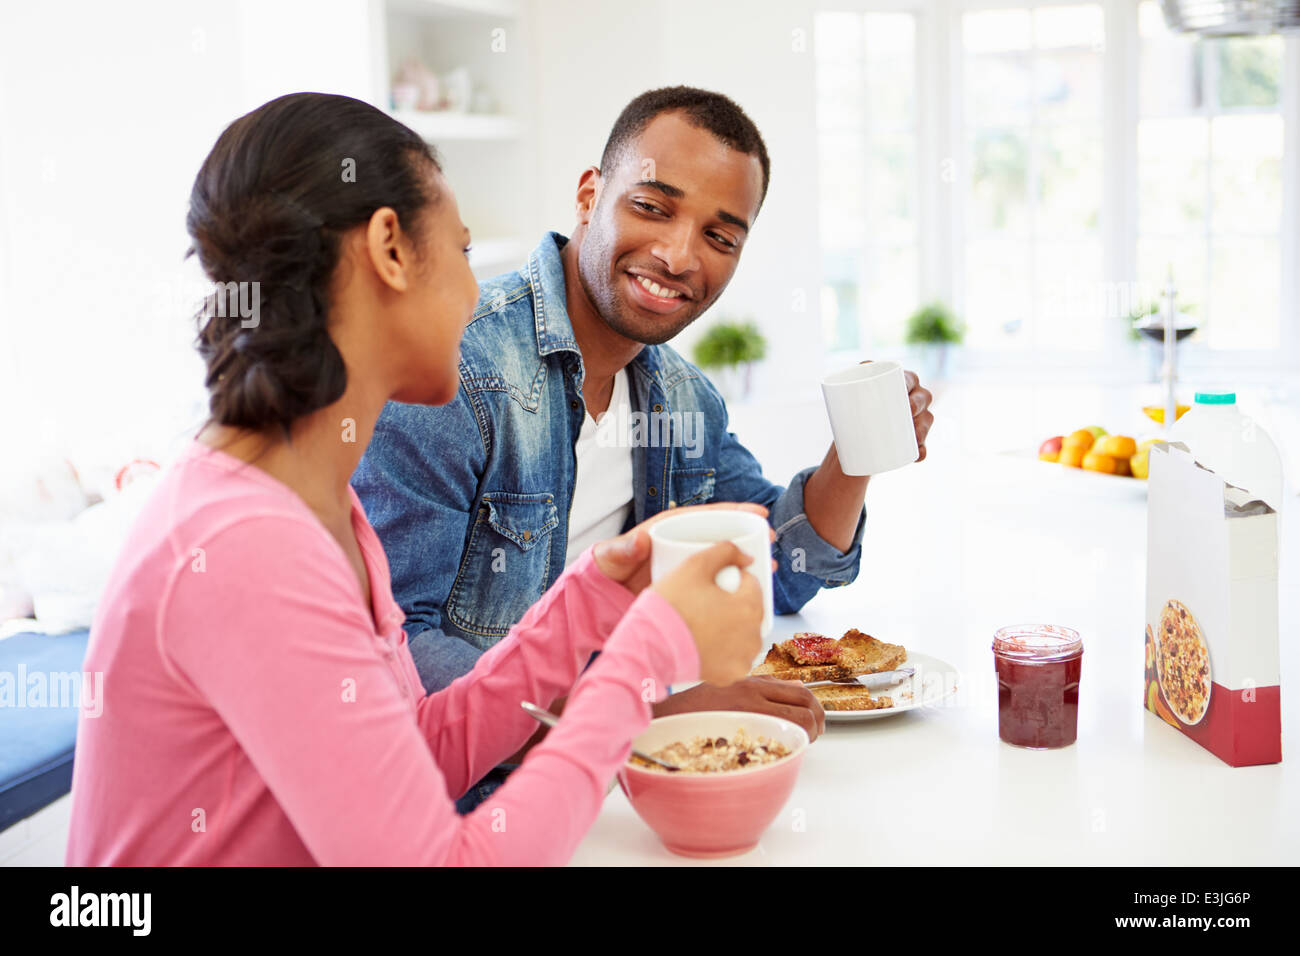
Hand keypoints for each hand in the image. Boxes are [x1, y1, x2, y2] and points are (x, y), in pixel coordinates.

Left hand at [591, 501, 770, 594]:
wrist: (604, 598)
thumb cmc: (608, 570)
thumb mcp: (611, 558)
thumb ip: (621, 549)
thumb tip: (639, 540)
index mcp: (669, 528)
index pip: (706, 516)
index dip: (734, 512)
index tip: (757, 513)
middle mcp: (683, 543)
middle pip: (722, 535)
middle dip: (749, 535)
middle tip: (771, 539)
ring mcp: (689, 564)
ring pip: (724, 558)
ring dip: (747, 560)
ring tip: (770, 567)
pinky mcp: (692, 585)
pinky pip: (717, 581)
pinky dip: (735, 584)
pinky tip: (752, 593)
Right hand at [649, 541, 763, 685]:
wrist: (649, 647)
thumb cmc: (670, 606)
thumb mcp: (694, 564)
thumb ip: (725, 550)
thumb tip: (746, 557)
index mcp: (750, 606)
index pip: (751, 582)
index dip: (731, 579)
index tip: (710, 584)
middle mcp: (754, 635)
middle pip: (749, 609)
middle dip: (732, 603)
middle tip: (703, 602)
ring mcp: (743, 658)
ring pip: (743, 633)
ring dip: (731, 626)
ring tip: (702, 623)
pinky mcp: (730, 676)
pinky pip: (733, 656)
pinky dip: (723, 650)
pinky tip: (704, 643)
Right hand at [654, 676, 825, 741]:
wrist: (663, 719)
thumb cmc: (693, 708)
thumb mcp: (728, 684)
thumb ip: (761, 686)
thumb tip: (796, 687)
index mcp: (750, 681)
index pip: (799, 690)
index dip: (814, 707)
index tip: (814, 721)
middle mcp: (752, 692)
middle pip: (805, 703)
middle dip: (818, 721)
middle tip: (815, 734)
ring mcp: (746, 712)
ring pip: (798, 721)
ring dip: (808, 734)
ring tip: (800, 743)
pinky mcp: (738, 731)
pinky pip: (777, 739)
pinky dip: (788, 746)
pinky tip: (781, 752)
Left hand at [853, 360, 933, 462]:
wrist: (851, 437)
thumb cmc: (852, 410)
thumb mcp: (846, 397)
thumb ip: (844, 389)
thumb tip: (837, 393)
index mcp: (900, 383)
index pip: (909, 379)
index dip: (909, 383)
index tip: (901, 390)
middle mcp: (914, 398)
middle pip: (924, 398)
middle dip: (918, 404)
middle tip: (907, 411)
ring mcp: (917, 420)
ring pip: (926, 422)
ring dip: (921, 429)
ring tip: (910, 436)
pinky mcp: (915, 443)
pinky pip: (922, 448)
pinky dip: (920, 452)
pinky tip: (917, 455)